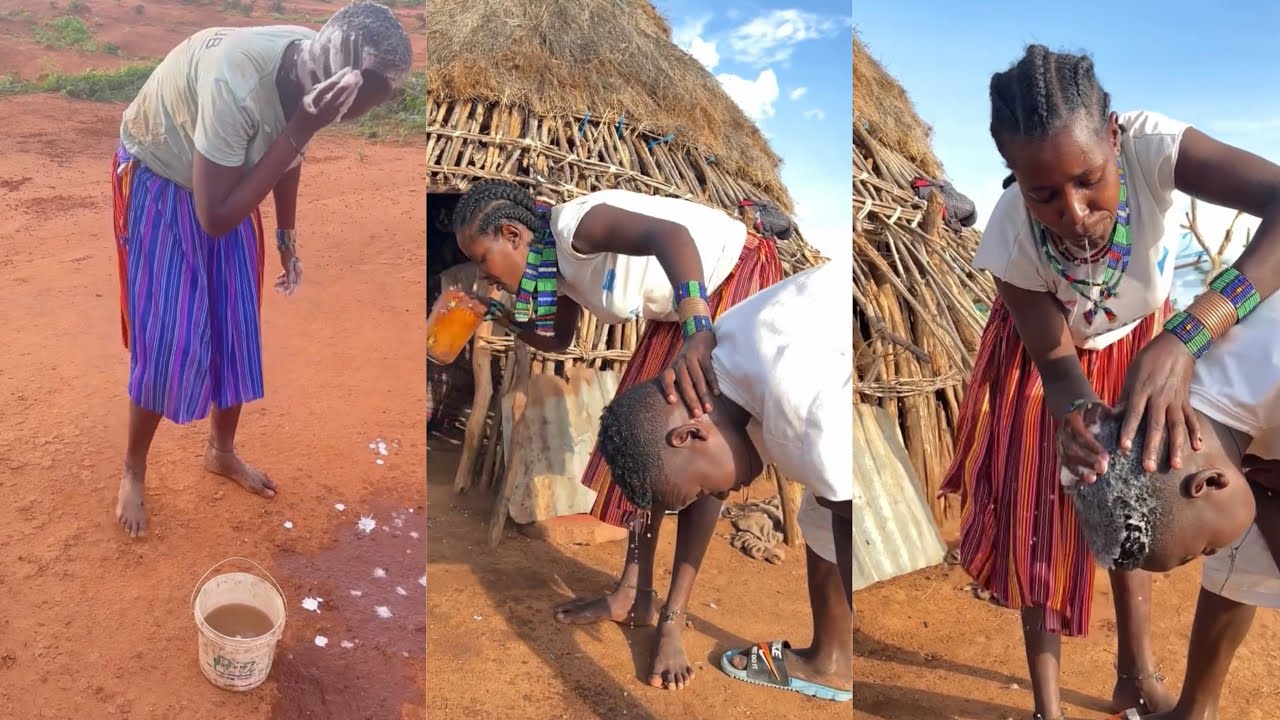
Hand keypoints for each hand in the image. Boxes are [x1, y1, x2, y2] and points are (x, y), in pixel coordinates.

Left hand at [274, 247, 302, 295]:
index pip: (295, 285)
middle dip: (284, 287)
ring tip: (275, 285)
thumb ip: (289, 277)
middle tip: (276, 290)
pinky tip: (277, 278)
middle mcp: (297, 272)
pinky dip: (282, 277)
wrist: (286, 245)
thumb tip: (290, 287)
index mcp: (299, 273)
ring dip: (282, 283)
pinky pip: (287, 274)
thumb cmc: (287, 256)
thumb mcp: (288, 267)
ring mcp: (294, 269)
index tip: (284, 295)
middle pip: (292, 283)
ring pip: (289, 279)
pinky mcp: (289, 265)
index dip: (290, 291)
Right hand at [290, 69, 362, 136]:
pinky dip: (351, 97)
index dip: (340, 77)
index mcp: (317, 100)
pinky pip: (346, 106)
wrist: (305, 127)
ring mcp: (333, 113)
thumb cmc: (305, 109)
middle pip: (341, 92)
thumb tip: (331, 81)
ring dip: (353, 89)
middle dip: (350, 82)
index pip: (331, 86)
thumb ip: (318, 89)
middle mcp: (327, 107)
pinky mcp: (337, 117)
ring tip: (359, 79)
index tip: (348, 69)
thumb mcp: (307, 97)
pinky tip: (356, 91)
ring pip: (346, 99)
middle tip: (357, 73)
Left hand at [659, 331, 718, 417]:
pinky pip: (708, 370)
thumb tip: (685, 405)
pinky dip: (712, 382)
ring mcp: (692, 358)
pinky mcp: (704, 354)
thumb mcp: (679, 366)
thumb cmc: (688, 358)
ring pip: (697, 379)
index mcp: (672, 367)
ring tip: (708, 409)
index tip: (672, 402)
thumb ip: (680, 381)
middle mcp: (680, 363)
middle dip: (691, 400)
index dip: (668, 389)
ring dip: (703, 395)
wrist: (698, 334)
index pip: (666, 378)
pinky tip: (717, 393)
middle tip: (697, 414)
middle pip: (685, 384)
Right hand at [1057, 400, 1112, 485]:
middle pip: (1072, 449)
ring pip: (1065, 459)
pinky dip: (1071, 474)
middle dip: (1087, 460)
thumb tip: (1126, 418)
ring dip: (1078, 470)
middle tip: (1103, 469)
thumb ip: (1111, 413)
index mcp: (1072, 419)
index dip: (1092, 447)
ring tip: (1092, 480)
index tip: (1106, 457)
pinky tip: (1081, 484)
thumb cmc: (1092, 410)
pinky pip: (1063, 465)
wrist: (1073, 410)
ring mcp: (1059, 443)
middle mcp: (1063, 432)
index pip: (1081, 435)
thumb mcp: (1100, 407)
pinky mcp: (1060, 452)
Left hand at [1117, 332, 1203, 471]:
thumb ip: (1124, 397)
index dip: (1128, 431)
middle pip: (1156, 426)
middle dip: (1152, 448)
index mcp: (1142, 390)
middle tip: (1149, 468)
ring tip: (1176, 465)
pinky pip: (1191, 418)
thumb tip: (1113, 416)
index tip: (1124, 449)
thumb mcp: (1131, 375)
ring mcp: (1175, 400)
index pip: (1134, 414)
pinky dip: (1196, 432)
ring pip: (1176, 427)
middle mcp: (1159, 398)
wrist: (1176, 346)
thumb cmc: (1148, 360)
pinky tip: (1197, 447)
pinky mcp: (1186, 401)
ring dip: (1176, 447)